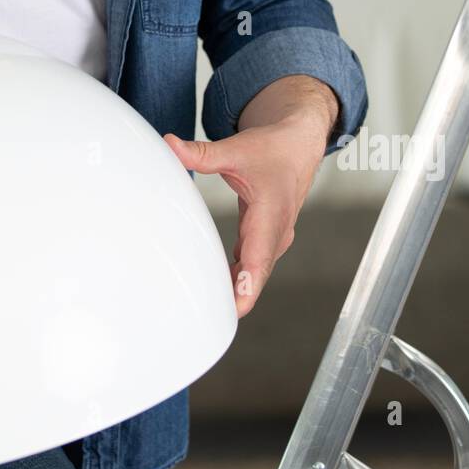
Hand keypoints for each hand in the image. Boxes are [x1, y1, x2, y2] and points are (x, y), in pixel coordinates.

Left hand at [163, 111, 328, 318]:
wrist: (300, 146)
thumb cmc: (274, 150)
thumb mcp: (237, 148)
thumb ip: (201, 153)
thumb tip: (169, 146)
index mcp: (271, 212)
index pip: (259, 255)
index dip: (247, 284)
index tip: (236, 308)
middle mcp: (275, 232)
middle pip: (255, 274)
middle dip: (235, 300)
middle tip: (206, 322)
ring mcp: (272, 238)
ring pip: (253, 272)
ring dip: (233, 292)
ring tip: (203, 314)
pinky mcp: (264, 238)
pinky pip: (250, 265)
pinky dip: (235, 278)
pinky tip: (214, 290)